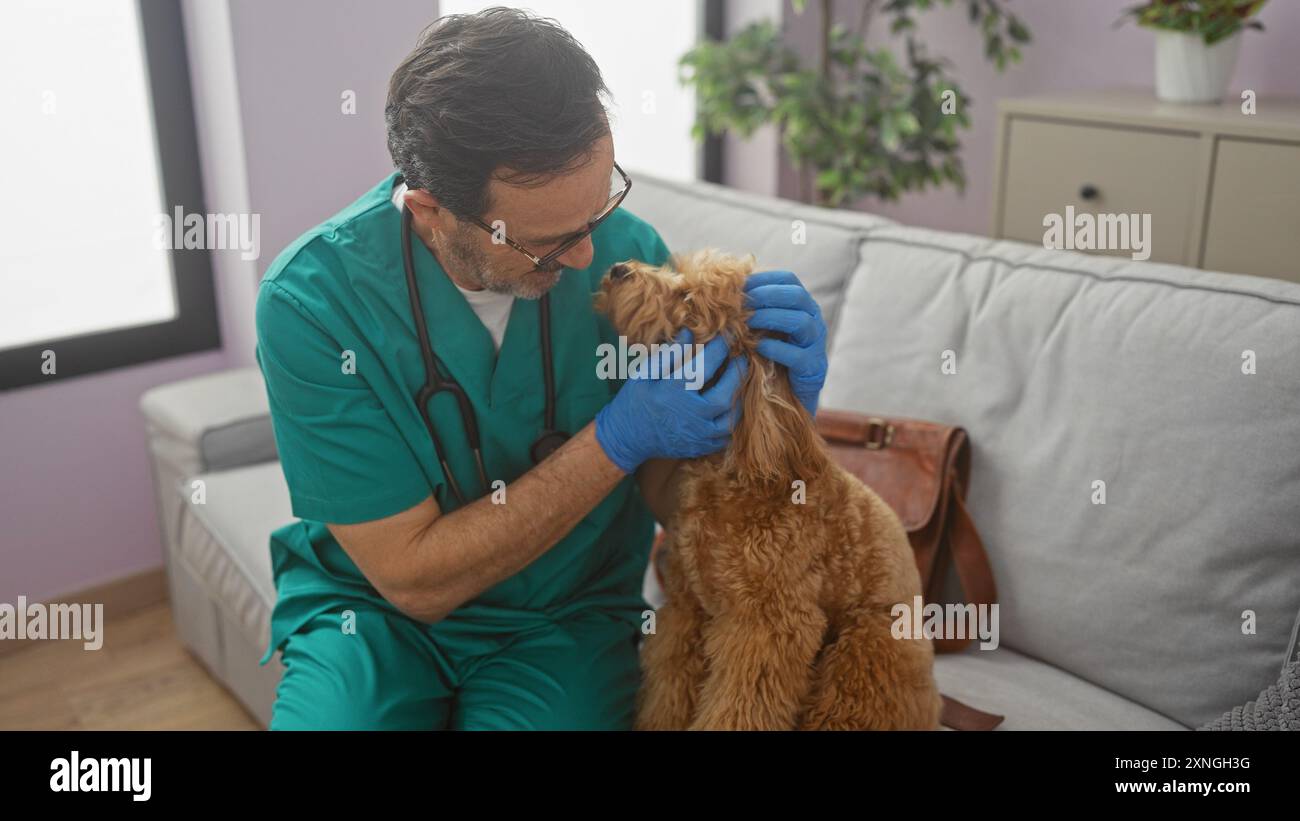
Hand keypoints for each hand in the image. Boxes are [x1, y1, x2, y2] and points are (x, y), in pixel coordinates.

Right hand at [595, 329, 747, 473]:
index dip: (720, 348)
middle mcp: (690, 414)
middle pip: (725, 393)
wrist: (625, 438)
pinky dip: (732, 420)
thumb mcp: (644, 373)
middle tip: (741, 359)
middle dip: (736, 373)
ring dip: (738, 398)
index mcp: (674, 392)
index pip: (705, 365)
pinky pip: (726, 436)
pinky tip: (731, 406)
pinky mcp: (700, 447)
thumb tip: (690, 332)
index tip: (729, 336)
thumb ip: (669, 354)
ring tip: (739, 382)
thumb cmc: (634, 401)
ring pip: (731, 417)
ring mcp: (697, 434)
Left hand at [744, 270, 827, 415]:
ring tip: (747, 323)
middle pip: (797, 296)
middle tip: (742, 303)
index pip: (788, 279)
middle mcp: (814, 319)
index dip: (763, 279)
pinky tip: (757, 348)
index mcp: (801, 304)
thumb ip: (750, 310)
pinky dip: (775, 348)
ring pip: (801, 321)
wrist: (786, 395)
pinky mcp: (813, 368)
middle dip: (766, 296)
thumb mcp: (759, 328)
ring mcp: (816, 343)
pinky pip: (798, 355)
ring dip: (770, 318)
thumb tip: (721, 291)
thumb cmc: (768, 356)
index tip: (738, 285)